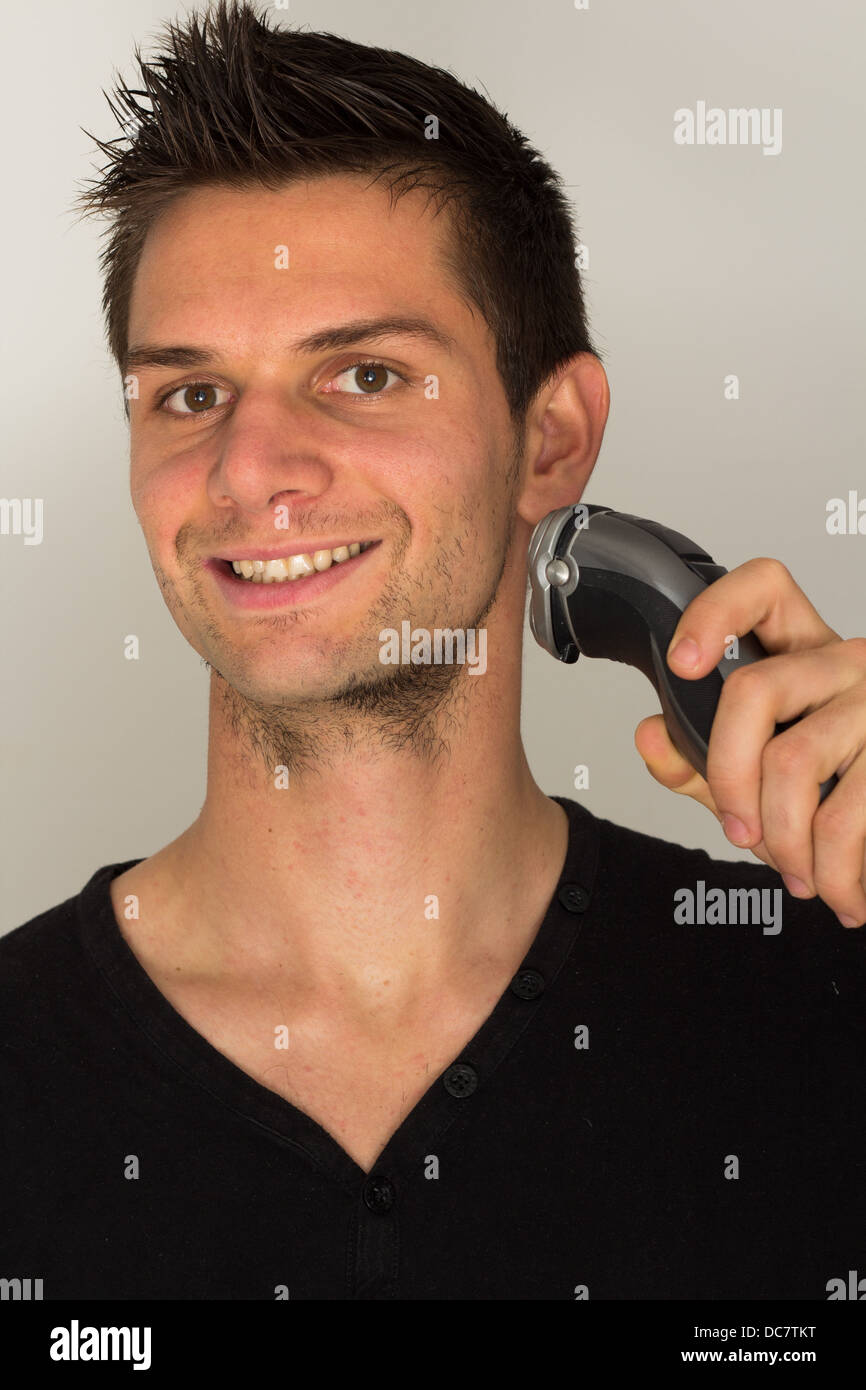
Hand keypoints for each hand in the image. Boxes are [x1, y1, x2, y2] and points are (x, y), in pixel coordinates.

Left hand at [633, 557, 865, 926]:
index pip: (762, 588)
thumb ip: (696, 761)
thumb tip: (652, 738)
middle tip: (738, 830)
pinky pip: (844, 815)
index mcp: (801, 652)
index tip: (680, 663)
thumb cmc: (831, 792)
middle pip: (754, 690)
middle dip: (728, 776)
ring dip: (780, 837)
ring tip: (793, 872)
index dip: (714, 612)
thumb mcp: (754, 775)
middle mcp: (844, 663)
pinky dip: (829, 869)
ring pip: (794, 759)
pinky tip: (834, 890)